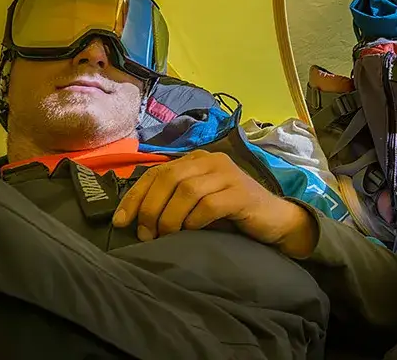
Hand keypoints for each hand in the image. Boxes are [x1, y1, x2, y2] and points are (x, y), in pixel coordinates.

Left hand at [112, 150, 319, 258]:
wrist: (274, 220)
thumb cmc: (231, 214)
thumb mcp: (198, 201)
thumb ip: (173, 198)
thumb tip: (134, 216)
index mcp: (198, 159)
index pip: (157, 171)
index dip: (135, 196)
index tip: (122, 221)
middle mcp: (212, 161)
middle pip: (169, 178)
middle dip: (150, 208)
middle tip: (146, 235)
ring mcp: (229, 175)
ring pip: (186, 191)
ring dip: (169, 218)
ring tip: (166, 236)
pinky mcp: (241, 193)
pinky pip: (208, 205)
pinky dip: (193, 222)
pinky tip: (192, 232)